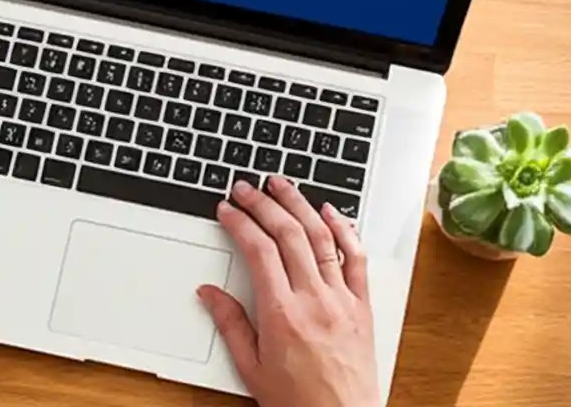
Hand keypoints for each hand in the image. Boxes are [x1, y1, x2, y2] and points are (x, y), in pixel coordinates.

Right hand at [199, 177, 378, 406]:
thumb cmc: (298, 403)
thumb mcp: (251, 368)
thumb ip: (229, 324)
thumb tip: (208, 293)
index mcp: (281, 314)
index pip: (258, 250)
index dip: (240, 222)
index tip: (227, 209)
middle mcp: (314, 300)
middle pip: (287, 234)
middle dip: (263, 203)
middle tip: (246, 187)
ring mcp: (342, 299)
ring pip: (321, 237)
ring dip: (300, 204)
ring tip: (282, 185)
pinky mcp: (362, 305)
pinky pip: (357, 258)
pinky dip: (345, 230)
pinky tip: (332, 212)